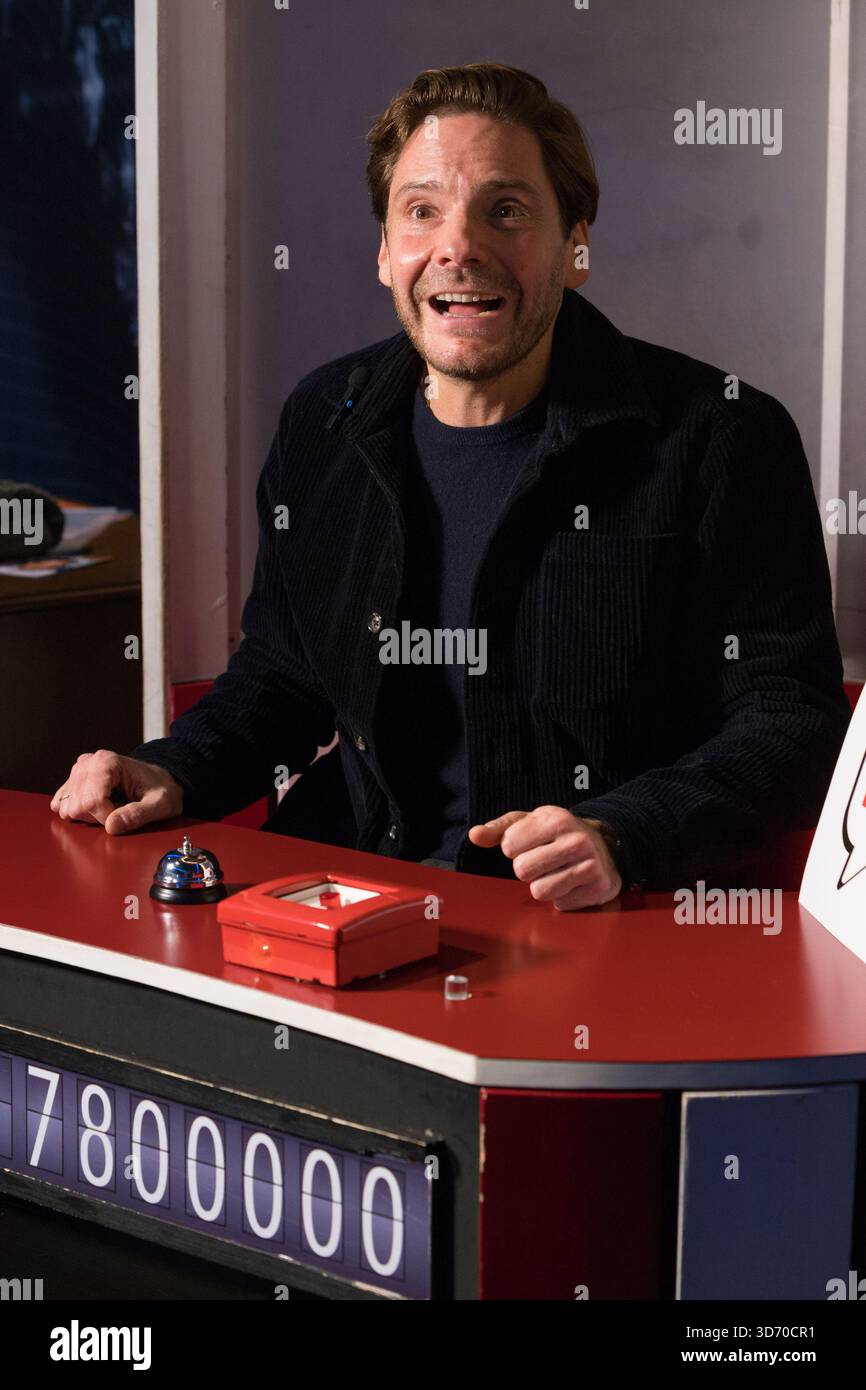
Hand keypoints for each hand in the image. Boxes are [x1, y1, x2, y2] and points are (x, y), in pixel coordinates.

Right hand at [50, 751, 183, 834]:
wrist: (159, 780)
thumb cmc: (161, 790)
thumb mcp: (160, 804)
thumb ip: (137, 815)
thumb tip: (111, 827)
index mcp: (108, 762)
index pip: (92, 801)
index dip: (107, 816)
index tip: (124, 814)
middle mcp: (88, 762)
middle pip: (78, 806)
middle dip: (98, 817)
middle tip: (119, 809)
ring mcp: (78, 771)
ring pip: (68, 808)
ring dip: (89, 815)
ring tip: (110, 806)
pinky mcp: (72, 781)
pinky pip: (61, 804)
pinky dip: (79, 812)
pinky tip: (96, 807)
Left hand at [467, 805, 622, 909]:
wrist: (606, 845)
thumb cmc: (558, 834)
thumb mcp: (530, 823)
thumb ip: (499, 829)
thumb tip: (474, 835)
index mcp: (556, 819)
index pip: (509, 845)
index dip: (514, 848)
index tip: (531, 844)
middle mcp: (576, 840)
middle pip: (522, 870)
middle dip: (527, 869)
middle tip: (544, 860)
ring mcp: (590, 865)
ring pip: (540, 891)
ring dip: (543, 885)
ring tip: (557, 871)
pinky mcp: (598, 888)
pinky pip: (560, 904)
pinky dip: (562, 896)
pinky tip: (572, 882)